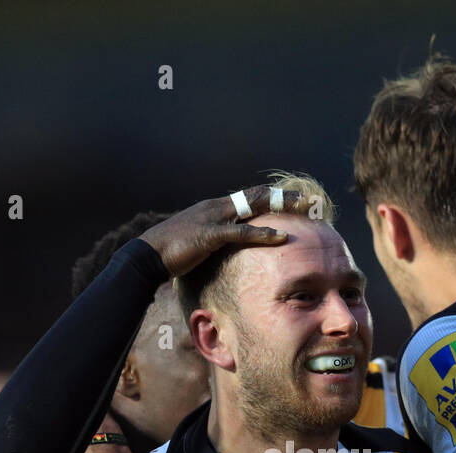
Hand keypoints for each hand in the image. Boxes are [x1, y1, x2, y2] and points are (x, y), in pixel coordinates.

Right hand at [139, 185, 311, 278]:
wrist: (147, 254)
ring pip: (254, 206)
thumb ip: (214, 239)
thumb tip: (227, 249)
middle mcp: (217, 207)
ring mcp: (213, 218)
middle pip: (257, 195)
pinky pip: (242, 232)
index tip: (292, 199)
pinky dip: (263, 234)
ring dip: (281, 206)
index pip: (249, 197)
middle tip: (308, 198)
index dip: (272, 197)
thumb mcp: (197, 241)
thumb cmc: (171, 252)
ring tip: (304, 208)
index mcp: (215, 208)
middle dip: (284, 196)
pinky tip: (281, 237)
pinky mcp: (210, 234)